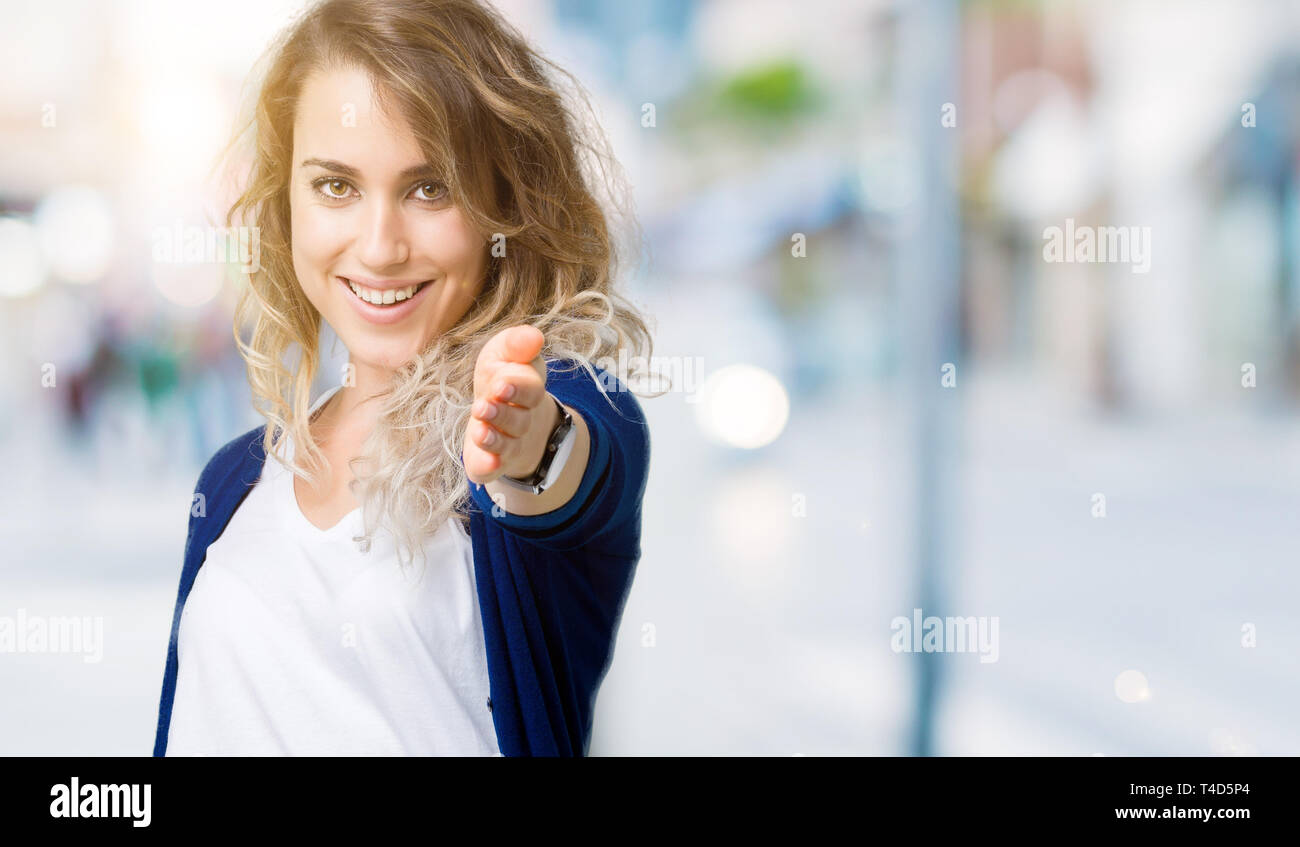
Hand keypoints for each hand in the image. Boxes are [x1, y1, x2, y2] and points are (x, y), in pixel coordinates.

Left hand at [463, 325, 559, 485]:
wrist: (506, 417)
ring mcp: (508, 443)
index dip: (518, 387)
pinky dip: (488, 467)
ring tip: (479, 430)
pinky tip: (484, 465)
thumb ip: (515, 343)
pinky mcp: (492, 461)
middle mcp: (521, 418)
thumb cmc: (501, 378)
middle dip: (502, 414)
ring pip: (506, 445)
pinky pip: (492, 468)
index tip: (500, 384)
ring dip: (493, 439)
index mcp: (527, 389)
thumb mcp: (503, 354)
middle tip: (484, 405)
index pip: (530, 388)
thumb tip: (534, 336)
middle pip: (518, 420)